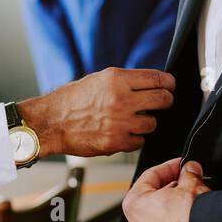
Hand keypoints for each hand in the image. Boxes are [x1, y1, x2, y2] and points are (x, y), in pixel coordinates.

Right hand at [17, 67, 173, 157]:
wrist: (51, 122)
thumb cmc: (71, 100)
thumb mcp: (98, 80)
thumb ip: (124, 82)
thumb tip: (149, 85)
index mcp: (117, 79)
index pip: (157, 79)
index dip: (168, 83)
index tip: (170, 86)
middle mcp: (121, 99)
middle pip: (162, 100)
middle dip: (166, 101)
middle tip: (163, 102)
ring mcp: (120, 122)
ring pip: (152, 123)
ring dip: (147, 122)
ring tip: (134, 120)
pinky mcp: (116, 142)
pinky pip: (139, 141)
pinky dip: (135, 138)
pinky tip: (124, 133)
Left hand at [124, 158, 210, 221]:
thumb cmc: (197, 220)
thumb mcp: (193, 185)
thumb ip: (188, 173)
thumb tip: (190, 170)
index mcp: (135, 205)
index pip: (150, 177)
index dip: (169, 167)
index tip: (181, 166)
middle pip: (152, 201)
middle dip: (170, 190)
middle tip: (189, 184)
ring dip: (172, 214)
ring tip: (192, 207)